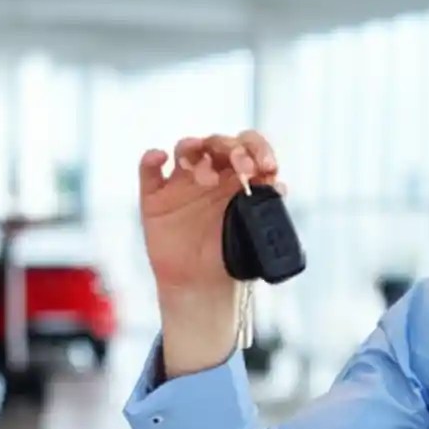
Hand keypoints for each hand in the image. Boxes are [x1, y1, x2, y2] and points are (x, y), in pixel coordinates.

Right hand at [137, 131, 286, 296]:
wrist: (201, 285)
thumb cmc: (229, 256)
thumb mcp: (254, 232)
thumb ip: (266, 207)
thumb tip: (280, 187)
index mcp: (238, 179)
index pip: (248, 148)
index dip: (258, 149)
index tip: (267, 165)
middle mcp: (212, 175)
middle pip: (219, 143)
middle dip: (233, 149)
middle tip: (243, 168)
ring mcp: (182, 183)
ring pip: (186, 149)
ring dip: (196, 152)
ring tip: (206, 177)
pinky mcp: (156, 197)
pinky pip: (149, 170)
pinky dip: (151, 159)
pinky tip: (160, 158)